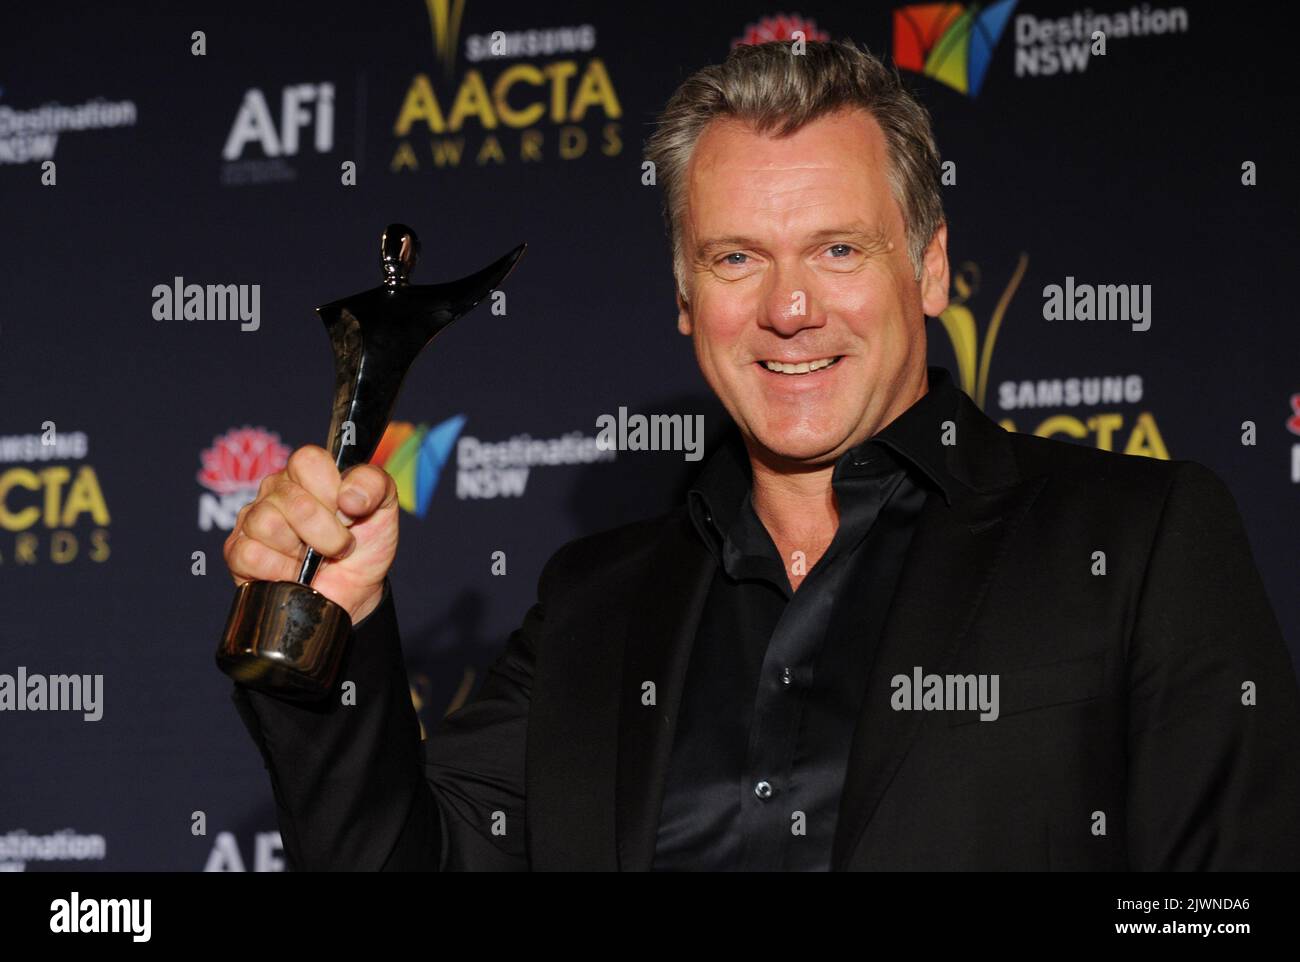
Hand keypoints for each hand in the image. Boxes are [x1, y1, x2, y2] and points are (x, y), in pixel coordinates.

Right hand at [223, 444, 398, 623]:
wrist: (356, 592)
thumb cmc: (365, 544)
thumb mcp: (385, 508)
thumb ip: (375, 484)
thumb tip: (350, 496)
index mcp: (308, 472)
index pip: (307, 460)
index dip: (332, 489)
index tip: (350, 512)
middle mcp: (276, 490)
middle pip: (292, 499)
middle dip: (327, 531)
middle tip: (340, 545)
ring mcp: (252, 519)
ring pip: (267, 523)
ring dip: (303, 552)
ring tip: (314, 559)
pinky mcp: (238, 552)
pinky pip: (251, 554)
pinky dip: (280, 570)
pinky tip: (293, 572)